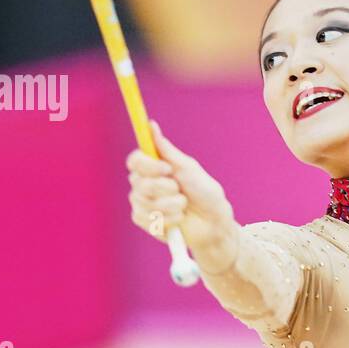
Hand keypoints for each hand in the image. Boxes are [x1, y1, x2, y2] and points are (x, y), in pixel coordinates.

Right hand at [126, 121, 237, 260]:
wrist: (213, 222)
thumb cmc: (204, 191)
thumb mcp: (188, 168)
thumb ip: (167, 150)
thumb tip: (151, 125)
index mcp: (153, 167)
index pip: (134, 161)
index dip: (147, 165)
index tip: (167, 169)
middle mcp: (143, 183)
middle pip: (139, 182)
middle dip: (166, 188)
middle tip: (181, 191)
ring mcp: (142, 203)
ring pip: (145, 202)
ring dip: (171, 205)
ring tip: (184, 206)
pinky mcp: (145, 221)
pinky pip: (148, 219)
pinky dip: (169, 219)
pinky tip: (179, 219)